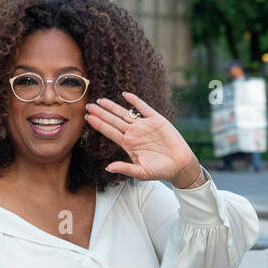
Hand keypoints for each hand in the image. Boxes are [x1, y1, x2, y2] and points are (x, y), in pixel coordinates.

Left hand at [84, 90, 202, 186]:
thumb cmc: (160, 171)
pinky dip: (135, 101)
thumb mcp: (141, 172)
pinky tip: (125, 95)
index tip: (88, 117)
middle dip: (101, 113)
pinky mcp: (156, 120)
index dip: (99, 124)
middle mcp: (134, 133)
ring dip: (113, 106)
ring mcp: (144, 125)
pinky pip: (143, 108)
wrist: (179, 165)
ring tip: (101, 100)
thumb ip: (125, 168)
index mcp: (128, 144)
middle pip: (114, 120)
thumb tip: (108, 168)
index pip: (110, 132)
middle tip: (88, 105)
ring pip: (125, 113)